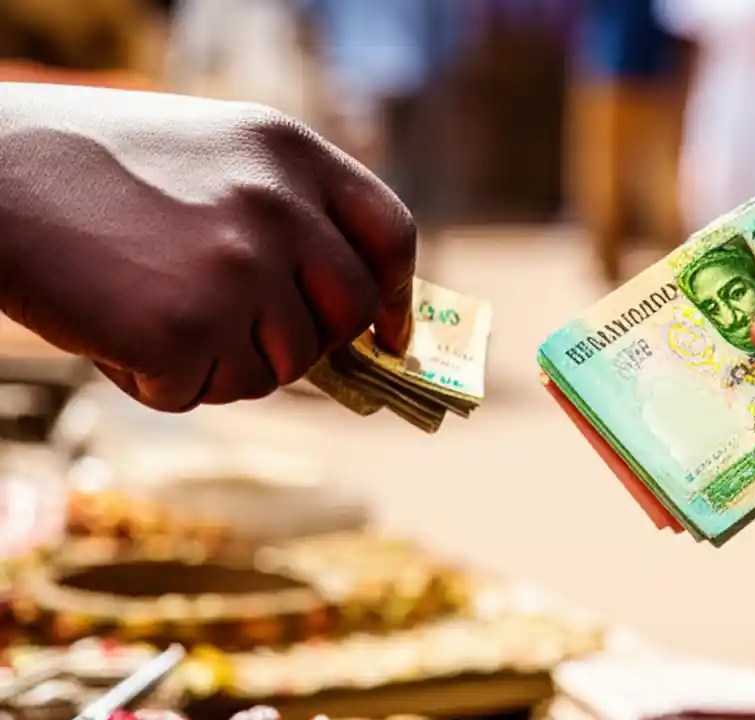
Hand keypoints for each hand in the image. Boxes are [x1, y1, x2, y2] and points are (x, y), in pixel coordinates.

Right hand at [0, 83, 415, 410]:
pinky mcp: (186, 331)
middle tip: (241, 335)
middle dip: (306, 344)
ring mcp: (237, 271)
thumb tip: (351, 315)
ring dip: (221, 362)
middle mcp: (279, 209)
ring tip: (150, 310)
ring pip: (277, 368)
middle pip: (345, 318)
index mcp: (292, 154)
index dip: (395, 295)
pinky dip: (156, 380)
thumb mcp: (214, 153)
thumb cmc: (96, 167)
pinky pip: (200, 392)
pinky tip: (113, 329)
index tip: (389, 336)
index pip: (389, 235)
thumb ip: (288, 214)